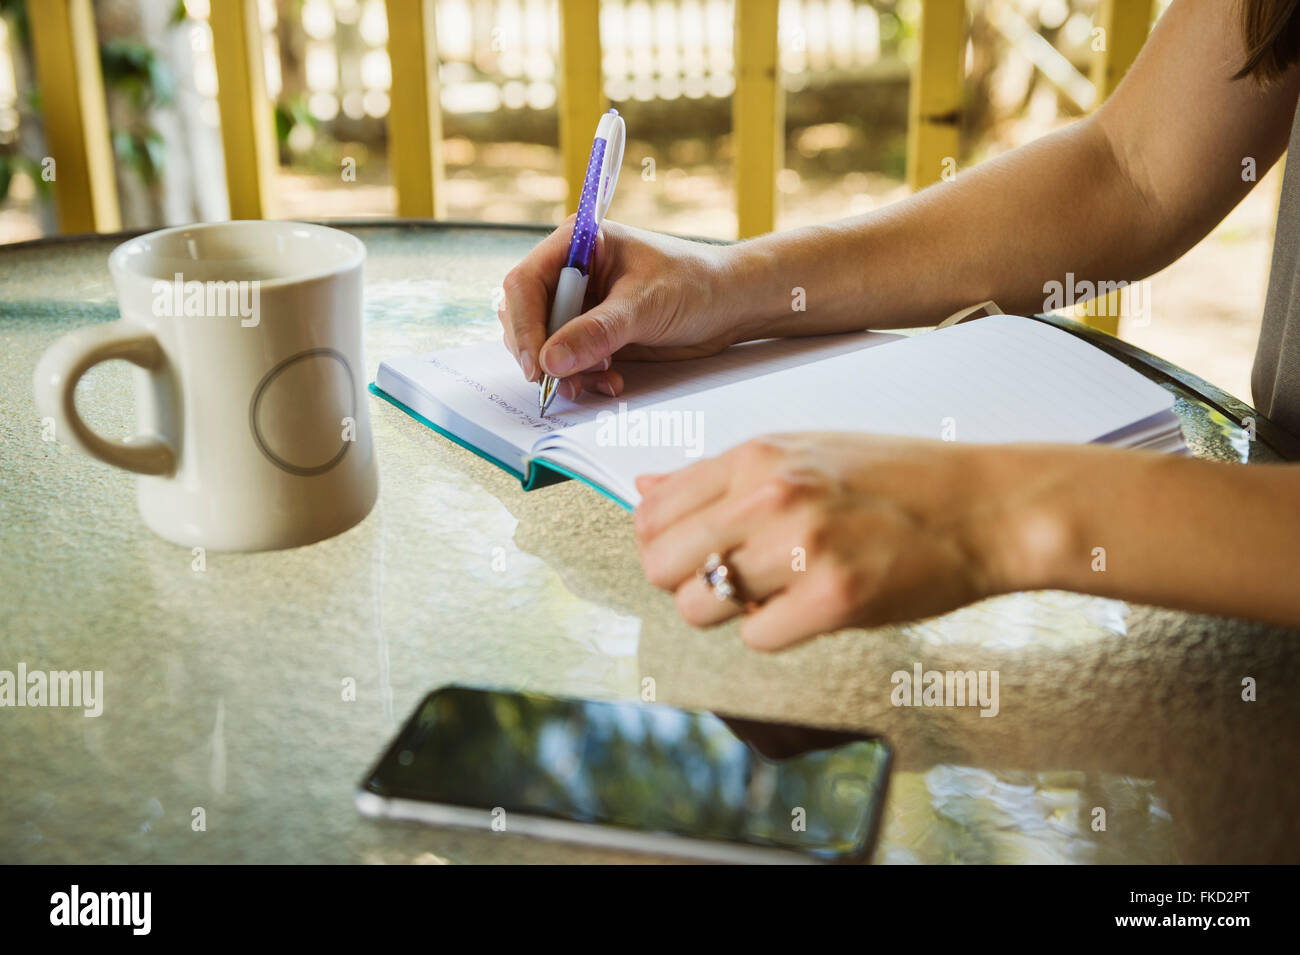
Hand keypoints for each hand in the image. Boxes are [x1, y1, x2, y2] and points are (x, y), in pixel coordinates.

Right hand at [498, 219, 747, 400]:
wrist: (729, 305)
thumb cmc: (694, 284)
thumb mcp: (644, 305)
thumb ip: (596, 332)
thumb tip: (550, 361)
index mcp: (576, 244)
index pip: (525, 283)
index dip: (524, 325)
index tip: (537, 364)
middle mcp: (571, 274)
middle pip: (527, 317)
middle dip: (544, 354)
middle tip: (561, 383)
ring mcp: (581, 305)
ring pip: (546, 345)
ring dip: (566, 371)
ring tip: (600, 381)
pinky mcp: (594, 333)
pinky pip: (570, 361)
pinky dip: (584, 377)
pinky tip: (612, 381)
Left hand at [634, 433, 1022, 649]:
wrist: (984, 507)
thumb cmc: (897, 478)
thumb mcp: (802, 451)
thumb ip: (718, 475)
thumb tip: (643, 485)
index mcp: (756, 456)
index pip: (650, 512)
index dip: (662, 543)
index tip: (692, 551)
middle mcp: (771, 495)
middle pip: (659, 564)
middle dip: (684, 582)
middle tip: (729, 580)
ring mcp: (802, 546)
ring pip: (699, 606)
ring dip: (728, 612)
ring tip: (774, 592)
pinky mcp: (835, 598)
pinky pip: (757, 638)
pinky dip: (776, 632)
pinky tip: (809, 607)